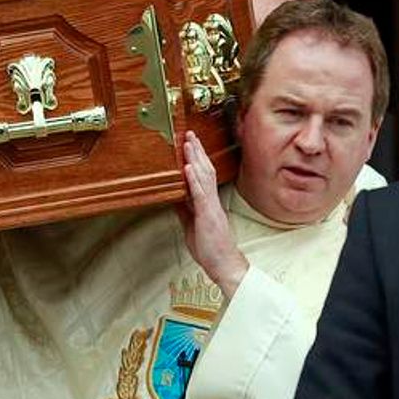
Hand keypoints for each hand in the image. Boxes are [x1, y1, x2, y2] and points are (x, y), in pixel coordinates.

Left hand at [175, 131, 246, 298]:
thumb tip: (175, 197)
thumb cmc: (210, 248)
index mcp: (208, 203)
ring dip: (195, 159)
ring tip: (188, 142)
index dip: (196, 159)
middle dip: (196, 151)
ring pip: (204, 177)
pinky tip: (188, 168)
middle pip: (204, 170)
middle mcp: (211, 201)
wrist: (223, 265)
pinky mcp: (209, 215)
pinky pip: (201, 194)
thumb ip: (185, 210)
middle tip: (188, 134)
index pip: (202, 176)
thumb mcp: (192, 226)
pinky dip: (194, 180)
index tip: (189, 144)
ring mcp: (211, 207)